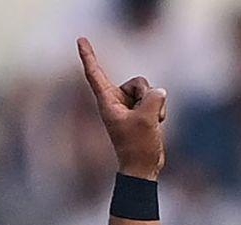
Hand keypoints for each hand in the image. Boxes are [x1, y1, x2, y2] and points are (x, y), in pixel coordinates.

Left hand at [78, 37, 165, 179]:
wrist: (143, 169)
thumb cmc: (138, 147)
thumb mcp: (147, 118)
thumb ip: (154, 97)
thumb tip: (159, 93)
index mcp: (108, 103)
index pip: (95, 74)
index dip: (89, 56)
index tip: (80, 39)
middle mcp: (117, 101)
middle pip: (137, 82)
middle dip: (147, 95)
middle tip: (145, 118)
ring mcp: (129, 107)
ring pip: (148, 91)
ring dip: (154, 106)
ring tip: (151, 124)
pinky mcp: (140, 112)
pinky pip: (154, 100)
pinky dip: (158, 111)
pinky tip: (155, 125)